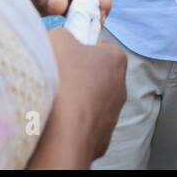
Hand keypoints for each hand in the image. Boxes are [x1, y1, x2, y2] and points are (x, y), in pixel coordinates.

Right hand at [28, 29, 126, 168]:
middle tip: (58, 79)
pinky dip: (73, 125)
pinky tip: (57, 124)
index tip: (66, 57)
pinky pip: (86, 127)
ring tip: (54, 104)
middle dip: (80, 77)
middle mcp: (121, 87)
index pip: (102, 48)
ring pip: (93, 104)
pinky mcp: (102, 141)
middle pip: (98, 76)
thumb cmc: (63, 77)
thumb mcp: (57, 39)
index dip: (82, 50)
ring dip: (77, 103)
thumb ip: (63, 36)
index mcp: (116, 59)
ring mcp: (113, 116)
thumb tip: (61, 42)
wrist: (62, 130)